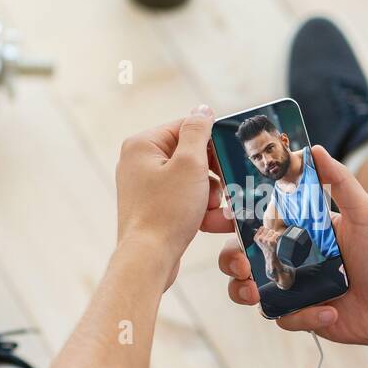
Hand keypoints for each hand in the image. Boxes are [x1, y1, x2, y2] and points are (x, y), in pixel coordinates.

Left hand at [115, 105, 231, 287]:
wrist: (149, 259)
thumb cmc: (167, 211)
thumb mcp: (190, 164)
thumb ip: (198, 131)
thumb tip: (202, 108)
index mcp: (142, 145)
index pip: (185, 128)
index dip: (212, 143)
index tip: (229, 158)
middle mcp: (138, 163)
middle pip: (190, 156)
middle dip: (213, 175)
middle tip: (225, 189)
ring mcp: (144, 188)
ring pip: (190, 181)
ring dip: (211, 195)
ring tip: (218, 211)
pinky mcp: (152, 209)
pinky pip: (183, 201)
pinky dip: (200, 210)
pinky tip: (213, 223)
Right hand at [217, 145, 367, 346]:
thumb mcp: (365, 213)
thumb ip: (340, 181)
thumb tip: (314, 148)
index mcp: (297, 229)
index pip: (256, 220)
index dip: (233, 219)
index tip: (224, 216)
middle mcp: (288, 257)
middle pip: (239, 256)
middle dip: (230, 259)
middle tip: (241, 263)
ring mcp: (290, 287)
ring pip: (246, 290)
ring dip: (242, 291)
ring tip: (255, 292)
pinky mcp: (299, 314)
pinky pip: (281, 317)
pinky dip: (301, 316)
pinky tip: (329, 312)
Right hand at [253, 226, 278, 253]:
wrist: (269, 255)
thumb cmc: (265, 246)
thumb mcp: (259, 240)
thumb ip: (258, 234)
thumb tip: (255, 229)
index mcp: (256, 238)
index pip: (262, 227)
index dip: (266, 230)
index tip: (266, 235)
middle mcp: (260, 239)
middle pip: (267, 228)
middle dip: (270, 232)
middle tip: (270, 238)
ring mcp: (266, 240)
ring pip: (272, 231)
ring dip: (274, 234)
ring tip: (273, 239)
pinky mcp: (271, 242)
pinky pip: (276, 234)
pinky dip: (278, 236)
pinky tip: (276, 240)